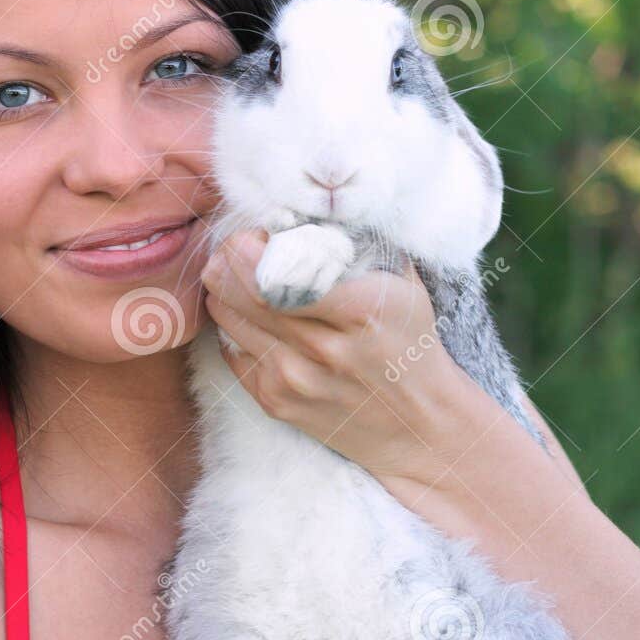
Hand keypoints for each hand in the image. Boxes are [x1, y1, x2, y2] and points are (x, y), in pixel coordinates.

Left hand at [200, 229, 474, 483]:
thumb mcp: (401, 284)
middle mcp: (322, 350)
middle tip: (234, 248)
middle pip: (244, 295)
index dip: (250, 248)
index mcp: (359, 312)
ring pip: (229, 322)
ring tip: (238, 276)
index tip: (256, 235)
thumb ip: (355, 246)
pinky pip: (231, 352)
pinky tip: (250, 315)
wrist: (416, 423)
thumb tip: (298, 216)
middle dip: (227, 262)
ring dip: (223, 291)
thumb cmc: (408, 341)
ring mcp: (294, 382)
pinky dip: (232, 327)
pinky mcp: (276, 403)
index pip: (278, 273)